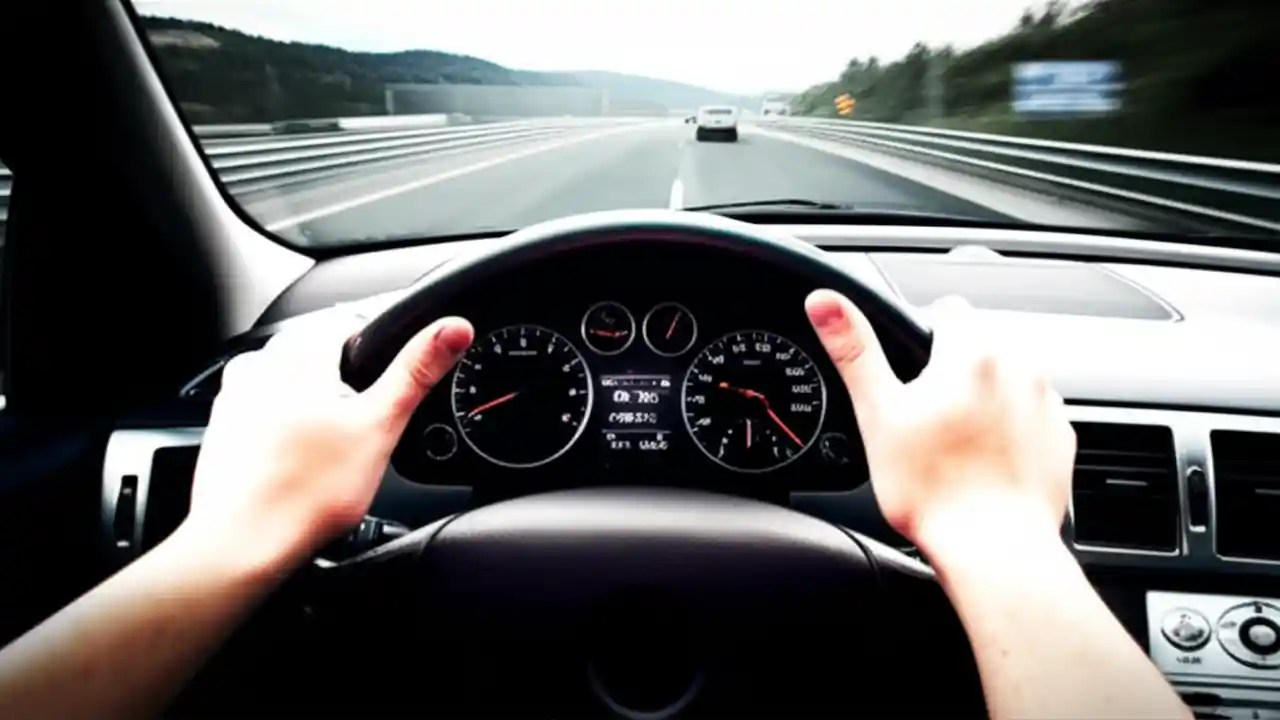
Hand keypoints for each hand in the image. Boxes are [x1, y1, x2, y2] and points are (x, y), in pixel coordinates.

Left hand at [182, 314, 473, 571]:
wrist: (242, 545)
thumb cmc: (307, 494)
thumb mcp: (380, 427)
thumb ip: (416, 373)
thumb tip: (452, 329)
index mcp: (300, 353)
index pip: (348, 321)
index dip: (377, 349)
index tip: (386, 381)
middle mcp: (260, 365)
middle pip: (316, 350)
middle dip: (343, 376)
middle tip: (363, 423)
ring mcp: (235, 397)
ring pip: (287, 378)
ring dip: (310, 397)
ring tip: (331, 442)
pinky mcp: (223, 428)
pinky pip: (262, 409)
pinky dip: (283, 423)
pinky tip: (299, 456)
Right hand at [804, 289, 1074, 558]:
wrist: (993, 551)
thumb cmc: (932, 491)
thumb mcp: (877, 414)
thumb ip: (854, 350)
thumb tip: (825, 301)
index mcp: (972, 353)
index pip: (948, 309)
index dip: (921, 336)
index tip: (909, 373)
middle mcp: (1020, 368)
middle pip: (980, 344)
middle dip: (954, 368)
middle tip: (925, 417)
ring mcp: (1047, 403)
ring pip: (1007, 379)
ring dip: (985, 396)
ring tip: (955, 443)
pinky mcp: (1061, 437)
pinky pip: (1031, 415)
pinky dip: (1011, 428)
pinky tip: (984, 461)